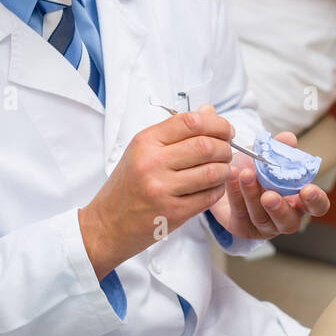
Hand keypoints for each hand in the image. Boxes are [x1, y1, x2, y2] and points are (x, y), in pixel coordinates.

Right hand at [78, 106, 235, 277]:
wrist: (108, 224)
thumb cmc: (127, 185)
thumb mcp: (143, 150)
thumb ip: (176, 130)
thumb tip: (209, 111)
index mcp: (145, 142)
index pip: (190, 122)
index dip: (216, 123)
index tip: (226, 130)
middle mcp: (152, 163)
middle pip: (205, 146)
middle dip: (224, 147)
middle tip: (226, 150)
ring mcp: (163, 189)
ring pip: (212, 172)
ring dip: (224, 169)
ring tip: (222, 169)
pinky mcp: (173, 212)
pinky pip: (209, 196)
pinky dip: (218, 189)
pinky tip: (213, 186)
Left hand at [215, 130, 330, 240]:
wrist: (226, 177)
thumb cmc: (255, 169)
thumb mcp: (267, 156)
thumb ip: (279, 148)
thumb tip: (289, 139)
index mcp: (299, 200)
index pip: (317, 206)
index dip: (315, 201)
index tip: (308, 190)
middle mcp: (285, 217)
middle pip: (288, 222)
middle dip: (279, 208)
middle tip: (269, 195)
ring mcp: (264, 226)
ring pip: (260, 217)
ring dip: (252, 195)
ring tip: (246, 175)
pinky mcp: (243, 227)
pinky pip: (240, 213)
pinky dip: (235, 193)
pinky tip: (232, 177)